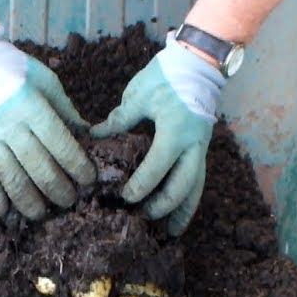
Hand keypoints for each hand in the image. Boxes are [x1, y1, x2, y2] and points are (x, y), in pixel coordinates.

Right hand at [0, 26, 95, 219]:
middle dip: (57, 189)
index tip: (89, 180)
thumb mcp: (47, 83)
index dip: (77, 165)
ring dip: (28, 200)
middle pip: (38, 166)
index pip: (59, 143)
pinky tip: (3, 214)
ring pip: (11, 177)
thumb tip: (91, 138)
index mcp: (32, 106)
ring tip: (41, 214)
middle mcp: (10, 124)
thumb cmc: (18, 71)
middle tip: (70, 201)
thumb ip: (67, 112)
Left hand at [90, 33, 225, 234]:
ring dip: (183, 212)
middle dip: (162, 206)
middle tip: (141, 217)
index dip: (140, 186)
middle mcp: (192, 145)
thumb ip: (118, 120)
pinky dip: (189, 200)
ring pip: (195, 188)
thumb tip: (93, 137)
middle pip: (182, 187)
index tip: (123, 197)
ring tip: (171, 233)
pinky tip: (179, 215)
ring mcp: (201, 149)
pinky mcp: (202, 151)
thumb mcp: (138, 96)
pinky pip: (197, 181)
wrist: (199, 64)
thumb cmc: (166, 77)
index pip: (157, 166)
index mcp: (174, 131)